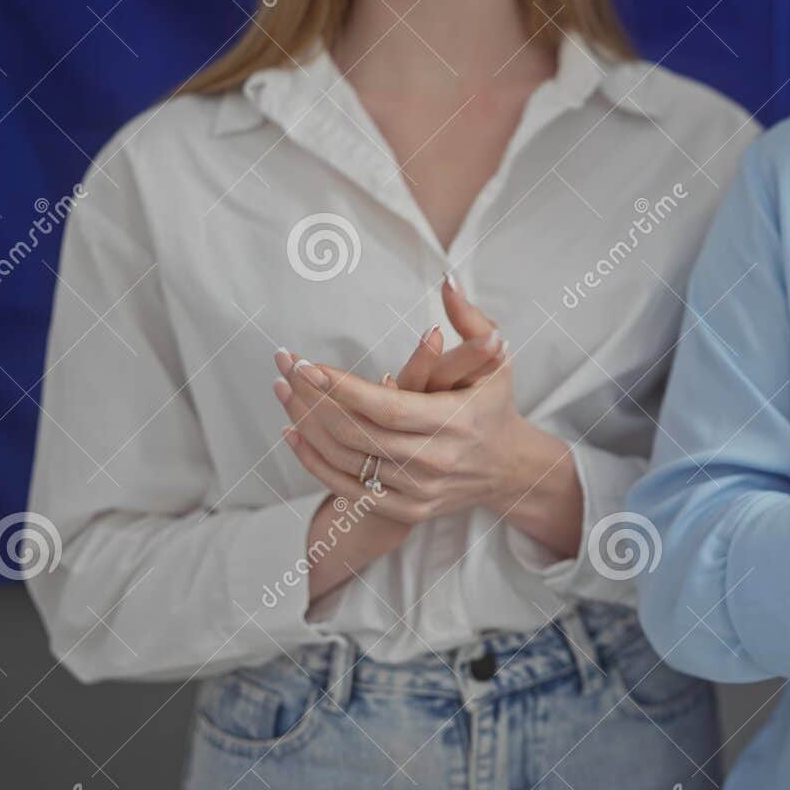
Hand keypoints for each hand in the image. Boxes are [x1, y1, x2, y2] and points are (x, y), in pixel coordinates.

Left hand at [276, 275, 521, 523]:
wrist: (507, 468)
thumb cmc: (494, 403)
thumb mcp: (496, 360)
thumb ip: (471, 320)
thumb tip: (447, 281)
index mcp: (454, 422)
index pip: (388, 408)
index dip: (343, 390)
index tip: (307, 365)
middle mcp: (435, 460)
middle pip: (358, 434)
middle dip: (314, 399)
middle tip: (285, 366)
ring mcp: (418, 489)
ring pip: (346, 459)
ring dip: (306, 424)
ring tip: (282, 390)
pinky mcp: (406, 508)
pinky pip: (347, 488)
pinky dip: (314, 461)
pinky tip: (291, 431)